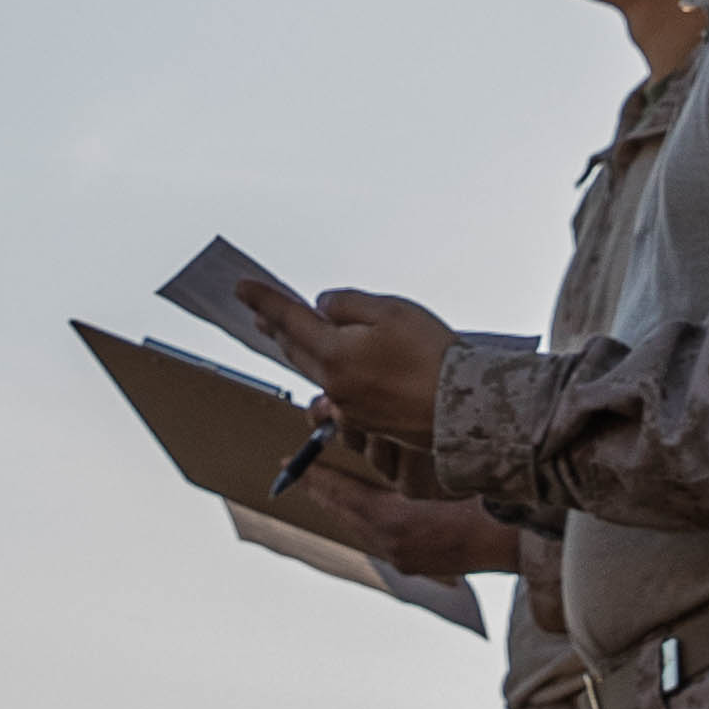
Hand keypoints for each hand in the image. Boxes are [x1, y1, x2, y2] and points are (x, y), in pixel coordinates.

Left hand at [238, 281, 450, 454]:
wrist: (466, 410)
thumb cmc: (433, 357)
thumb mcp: (390, 311)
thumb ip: (347, 304)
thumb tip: (322, 307)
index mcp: (334, 355)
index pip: (289, 319)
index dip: (264, 300)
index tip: (242, 287)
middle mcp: (334, 385)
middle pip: (295, 351)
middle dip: (276, 328)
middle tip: (259, 314)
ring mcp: (351, 408)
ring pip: (315, 372)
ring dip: (299, 350)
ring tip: (289, 336)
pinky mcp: (371, 421)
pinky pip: (338, 391)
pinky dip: (328, 371)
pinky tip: (336, 365)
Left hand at [279, 466, 522, 584]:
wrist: (520, 545)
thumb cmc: (491, 503)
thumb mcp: (448, 473)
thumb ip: (412, 459)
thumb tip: (382, 433)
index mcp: (395, 522)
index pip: (342, 495)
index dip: (316, 477)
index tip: (289, 464)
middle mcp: (393, 545)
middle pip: (344, 515)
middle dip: (321, 492)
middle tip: (298, 473)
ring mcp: (404, 557)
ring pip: (358, 528)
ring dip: (341, 506)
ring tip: (325, 487)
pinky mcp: (417, 563)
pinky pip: (376, 539)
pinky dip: (363, 520)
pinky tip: (365, 509)